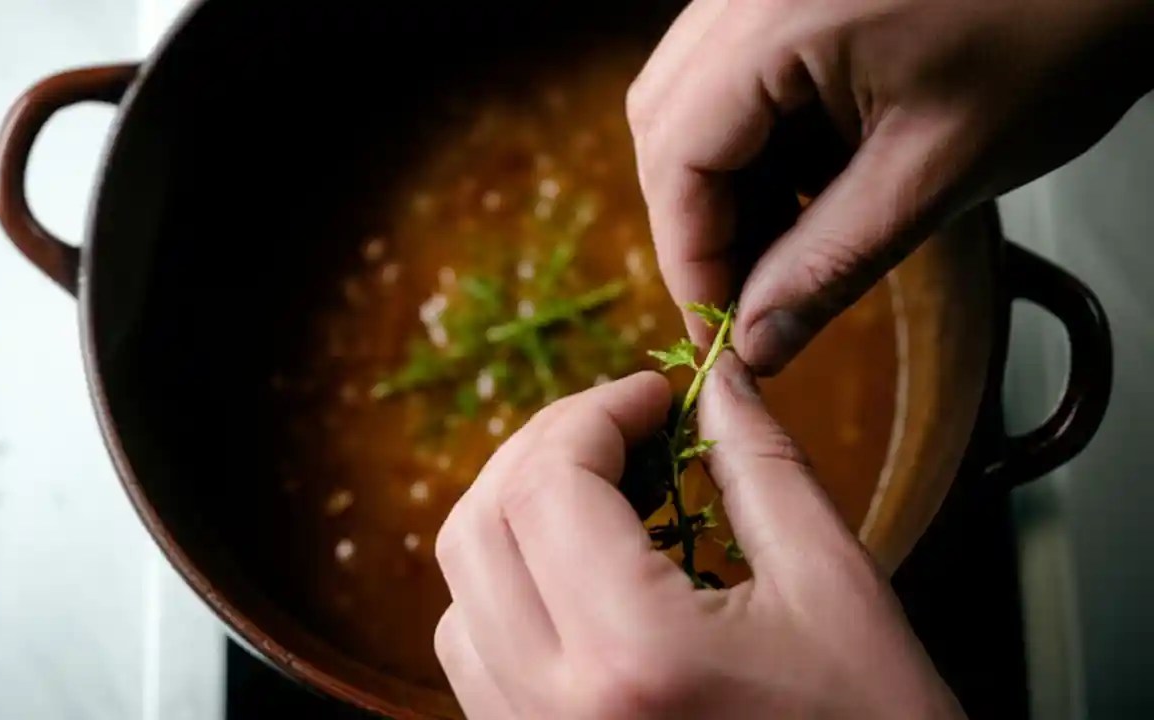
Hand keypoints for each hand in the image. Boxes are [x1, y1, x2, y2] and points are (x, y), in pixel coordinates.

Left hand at [432, 368, 964, 718]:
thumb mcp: (836, 587)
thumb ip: (760, 464)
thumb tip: (714, 379)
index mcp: (634, 656)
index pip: (549, 484)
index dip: (594, 413)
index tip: (651, 393)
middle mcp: (554, 707)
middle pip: (481, 527)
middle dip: (546, 449)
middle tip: (622, 425)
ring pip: (462, 589)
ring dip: (516, 514)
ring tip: (600, 489)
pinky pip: (474, 655)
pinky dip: (507, 586)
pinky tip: (578, 570)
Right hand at [628, 0, 1152, 372]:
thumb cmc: (1060, 28)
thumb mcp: (939, 169)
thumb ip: (831, 263)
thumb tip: (757, 341)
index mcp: (777, 18)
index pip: (678, 156)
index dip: (689, 257)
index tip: (720, 331)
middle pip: (667, 125)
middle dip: (699, 224)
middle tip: (747, 299)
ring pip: (693, 102)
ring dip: (726, 188)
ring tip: (787, 248)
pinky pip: (737, 77)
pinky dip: (758, 144)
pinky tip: (806, 185)